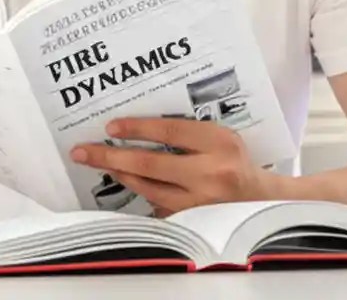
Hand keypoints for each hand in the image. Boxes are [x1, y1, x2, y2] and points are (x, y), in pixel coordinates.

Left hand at [71, 117, 277, 214]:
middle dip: (111, 156)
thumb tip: (136, 127)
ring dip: (120, 174)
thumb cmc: (235, 161)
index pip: (169, 131)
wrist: (263, 200)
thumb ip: (185, 132)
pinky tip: (125, 180)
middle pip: (149, 164)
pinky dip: (140, 191)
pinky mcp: (195, 221)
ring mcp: (202, 202)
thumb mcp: (219, 136)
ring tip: (100, 163)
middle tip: (83, 152)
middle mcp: (211, 174)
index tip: (110, 126)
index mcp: (220, 144)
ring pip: (147, 188)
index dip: (136, 128)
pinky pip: (157, 205)